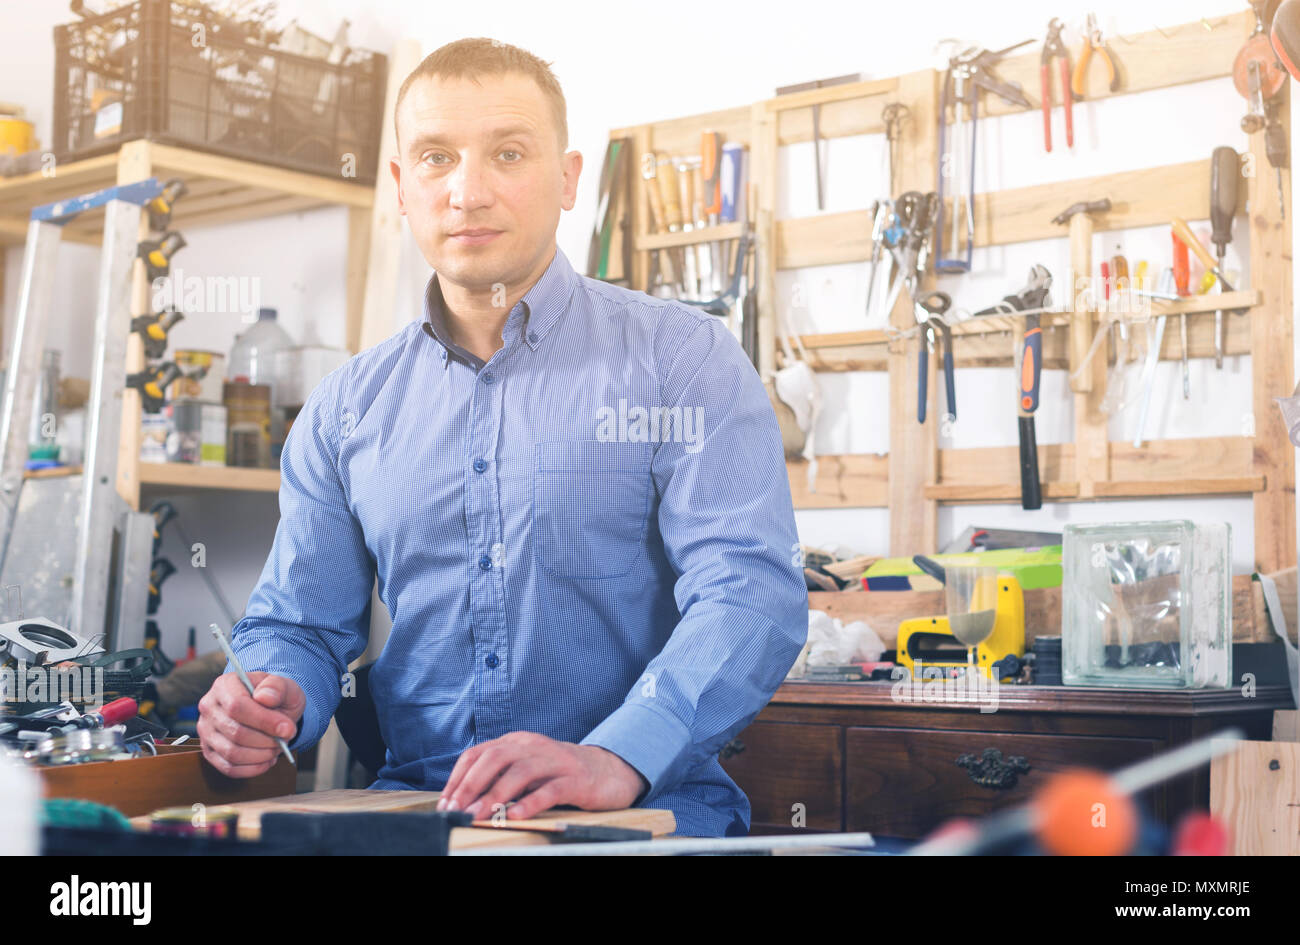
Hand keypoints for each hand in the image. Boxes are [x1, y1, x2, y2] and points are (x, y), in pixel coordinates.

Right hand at [197, 672, 304, 777]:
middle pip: (235, 732)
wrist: (270, 707)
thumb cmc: (276, 696)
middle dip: (266, 740)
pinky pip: (229, 768)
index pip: (237, 706)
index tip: (287, 729)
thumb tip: (265, 698)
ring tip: (277, 748)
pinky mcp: (209, 751)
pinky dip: (253, 768)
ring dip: (261, 755)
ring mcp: (206, 731)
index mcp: (224, 685)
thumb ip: (277, 687)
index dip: (264, 721)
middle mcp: (209, 707)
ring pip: (232, 753)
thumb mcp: (284, 685)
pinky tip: (267, 760)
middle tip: (286, 739)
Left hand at [436, 732, 647, 820]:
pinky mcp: (576, 779)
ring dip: (495, 795)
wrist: (608, 771)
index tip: (446, 802)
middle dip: (471, 785)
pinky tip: (515, 816)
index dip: (458, 778)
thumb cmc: (560, 774)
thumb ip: (500, 776)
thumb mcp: (526, 768)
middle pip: (495, 758)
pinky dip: (530, 803)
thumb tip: (463, 799)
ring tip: (479, 815)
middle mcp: (533, 746)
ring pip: (520, 772)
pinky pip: (550, 790)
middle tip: (457, 810)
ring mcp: (556, 761)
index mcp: (517, 742)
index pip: (478, 753)